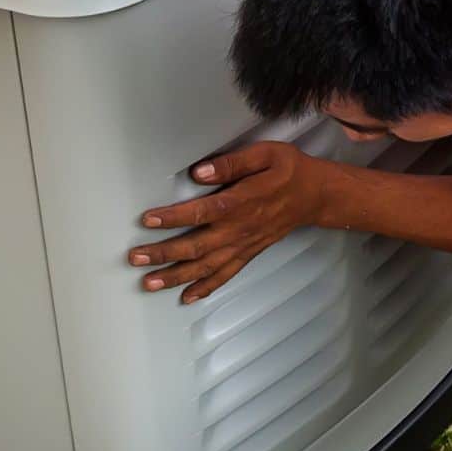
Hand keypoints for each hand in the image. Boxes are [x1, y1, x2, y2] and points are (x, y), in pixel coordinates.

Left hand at [129, 141, 326, 303]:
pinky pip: (226, 275)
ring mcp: (244, 245)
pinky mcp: (249, 253)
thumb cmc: (288, 170)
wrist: (316, 195)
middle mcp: (240, 229)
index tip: (147, 219)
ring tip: (149, 283)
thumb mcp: (266, 154)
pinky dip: (206, 288)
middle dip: (164, 254)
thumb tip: (199, 172)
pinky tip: (187, 296)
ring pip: (207, 266)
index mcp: (242, 201)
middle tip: (136, 258)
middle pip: (197, 246)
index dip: (173, 217)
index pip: (202, 212)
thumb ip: (232, 163)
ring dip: (176, 276)